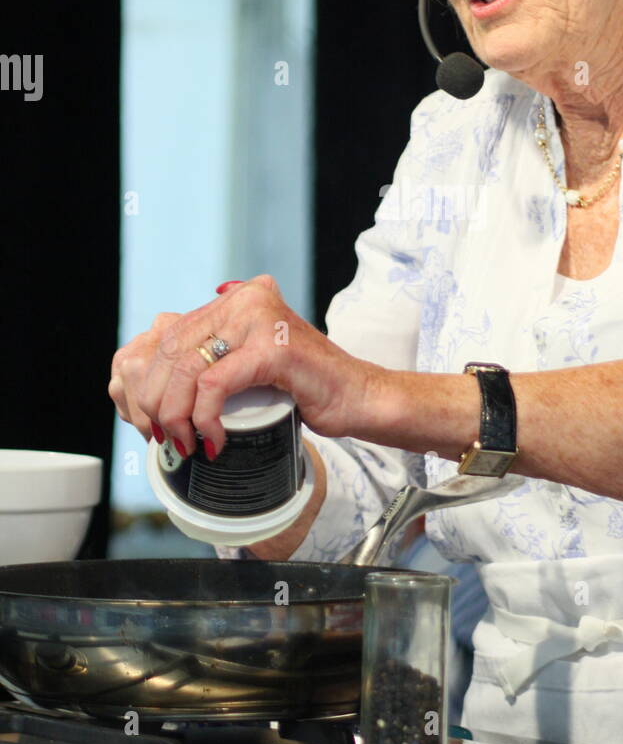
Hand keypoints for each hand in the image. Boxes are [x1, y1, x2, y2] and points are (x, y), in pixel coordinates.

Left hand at [108, 274, 383, 455]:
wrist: (358, 397)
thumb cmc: (303, 389)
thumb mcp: (246, 366)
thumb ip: (210, 359)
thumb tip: (143, 383)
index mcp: (233, 299)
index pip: (163, 334)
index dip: (142, 380)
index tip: (144, 419)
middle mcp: (243, 299)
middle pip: (168, 351)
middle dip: (153, 402)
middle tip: (161, 437)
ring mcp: (259, 319)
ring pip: (186, 369)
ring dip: (175, 415)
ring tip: (184, 444)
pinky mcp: (273, 347)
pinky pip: (216, 385)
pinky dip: (205, 418)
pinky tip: (214, 441)